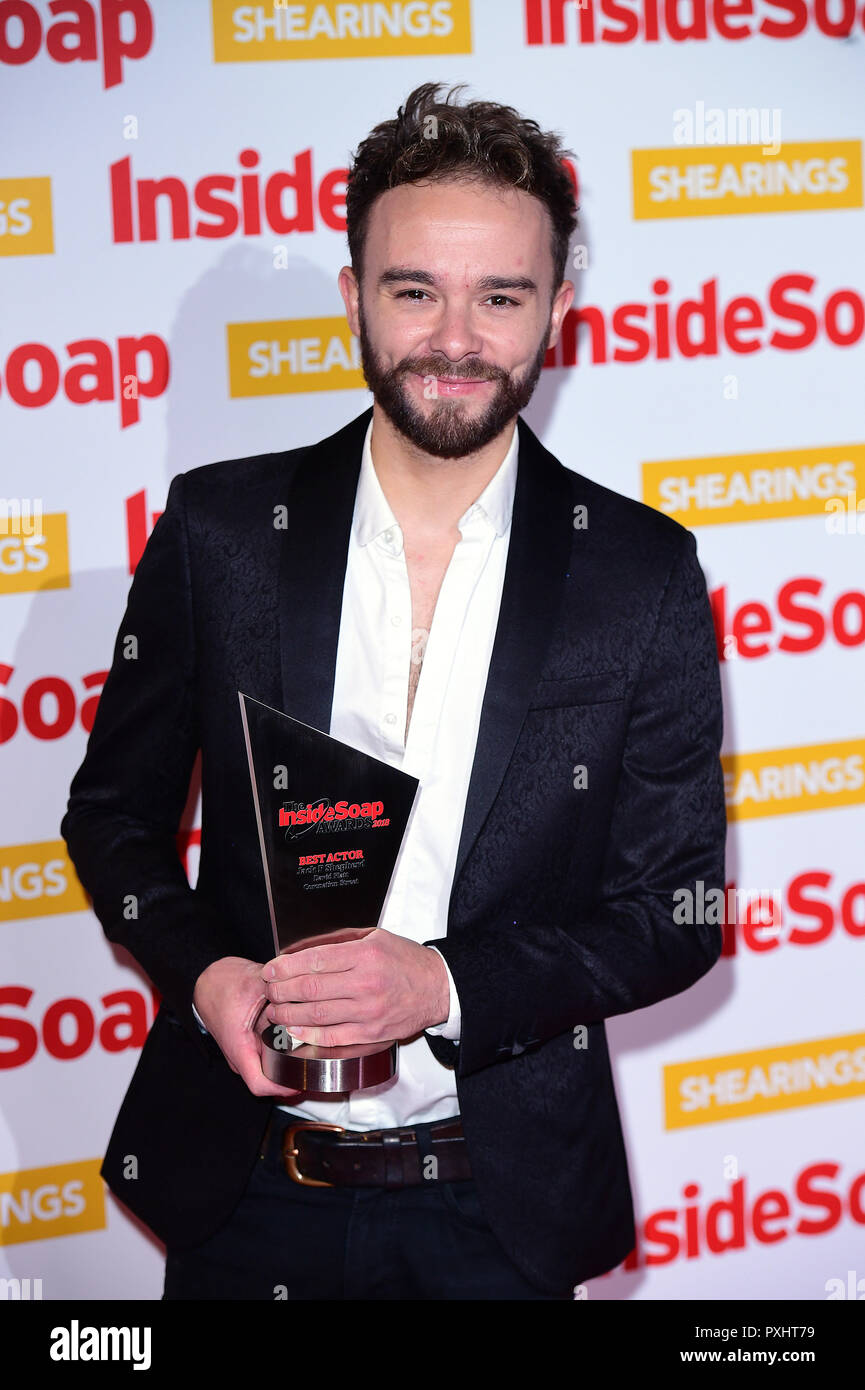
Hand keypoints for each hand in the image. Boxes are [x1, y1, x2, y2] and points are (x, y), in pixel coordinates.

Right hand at [192, 956, 303, 1098]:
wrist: (207, 981)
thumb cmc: (221, 985)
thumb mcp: (252, 981)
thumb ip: (278, 990)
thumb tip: (303, 993)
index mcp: (238, 1047)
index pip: (260, 1084)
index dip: (283, 1088)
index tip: (302, 1081)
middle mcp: (241, 1055)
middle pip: (270, 1077)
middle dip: (293, 1070)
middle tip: (315, 1057)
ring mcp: (246, 1051)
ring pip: (272, 1065)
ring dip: (290, 1057)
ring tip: (309, 1043)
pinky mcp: (251, 1044)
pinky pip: (270, 1052)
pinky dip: (284, 1045)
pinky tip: (297, 1032)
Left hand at [261, 928, 449, 1047]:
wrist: (437, 988)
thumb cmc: (406, 961)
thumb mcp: (376, 937)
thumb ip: (342, 942)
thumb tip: (303, 951)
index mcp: (365, 955)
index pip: (315, 961)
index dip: (286, 967)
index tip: (270, 969)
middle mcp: (365, 983)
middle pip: (310, 989)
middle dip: (281, 990)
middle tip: (268, 991)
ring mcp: (367, 1012)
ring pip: (315, 1015)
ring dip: (288, 1015)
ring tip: (274, 1011)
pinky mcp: (370, 1034)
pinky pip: (331, 1037)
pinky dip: (307, 1035)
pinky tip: (294, 1030)